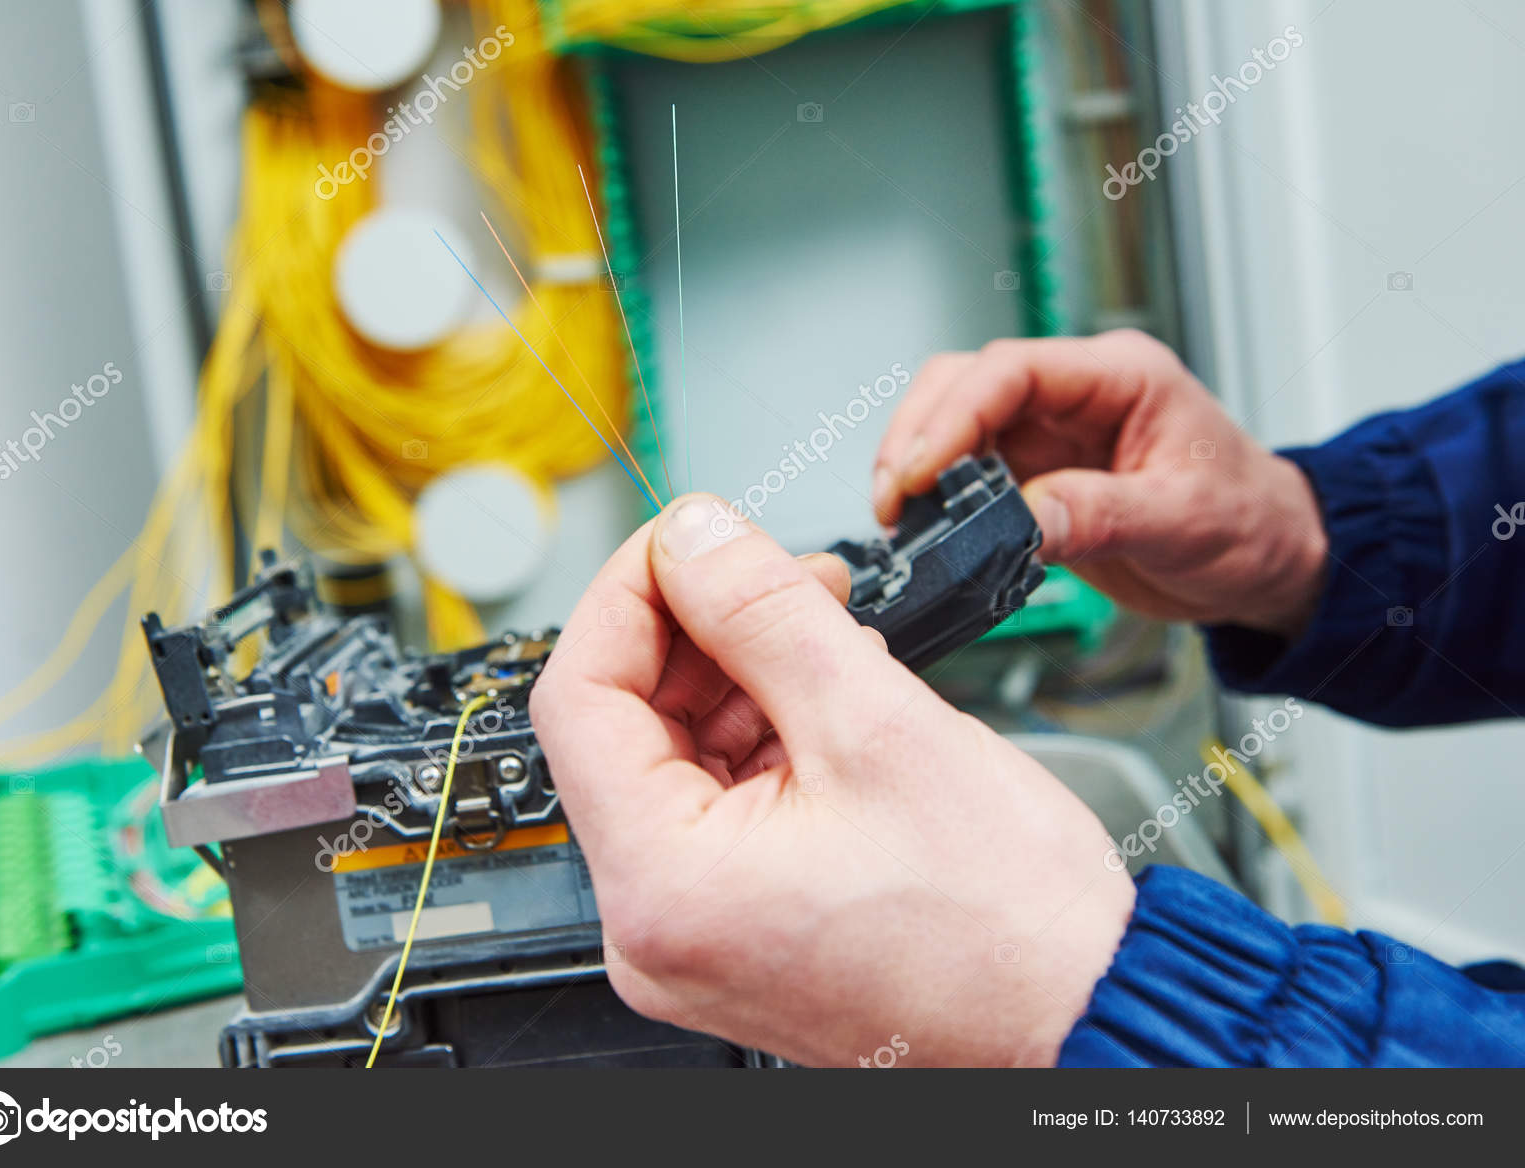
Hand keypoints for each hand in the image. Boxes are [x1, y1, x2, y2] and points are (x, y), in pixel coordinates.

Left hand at [530, 497, 1135, 1066]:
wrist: (1083, 1014)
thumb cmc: (1007, 925)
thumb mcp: (877, 725)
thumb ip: (765, 613)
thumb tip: (694, 538)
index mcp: (665, 888)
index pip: (578, 698)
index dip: (628, 595)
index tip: (684, 538)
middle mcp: (657, 927)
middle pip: (625, 727)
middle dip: (699, 631)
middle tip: (776, 572)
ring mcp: (696, 933)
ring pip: (675, 757)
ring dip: (738, 676)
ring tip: (824, 630)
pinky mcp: (740, 926)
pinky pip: (719, 802)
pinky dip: (764, 734)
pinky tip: (824, 693)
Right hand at [873, 330, 1328, 636]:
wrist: (1268, 561)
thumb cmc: (1249, 525)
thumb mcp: (1182, 522)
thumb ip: (1098, 516)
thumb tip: (1022, 522)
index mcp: (1120, 377)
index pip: (1011, 370)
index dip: (953, 416)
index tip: (919, 472)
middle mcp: (1076, 395)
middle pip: (963, 384)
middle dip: (916, 436)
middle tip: (893, 500)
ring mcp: (1050, 434)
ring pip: (953, 423)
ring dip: (915, 466)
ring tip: (899, 519)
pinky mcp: (1035, 475)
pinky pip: (966, 474)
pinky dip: (936, 499)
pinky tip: (926, 530)